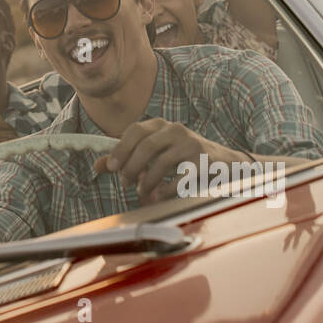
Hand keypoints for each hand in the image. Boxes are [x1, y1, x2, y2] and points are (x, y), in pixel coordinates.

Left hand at [97, 117, 240, 204]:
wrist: (224, 163)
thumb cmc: (183, 158)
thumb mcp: (157, 152)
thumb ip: (129, 157)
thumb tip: (99, 165)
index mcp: (161, 125)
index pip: (135, 130)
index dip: (120, 149)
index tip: (111, 168)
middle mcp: (176, 130)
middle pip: (147, 146)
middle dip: (132, 167)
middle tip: (125, 183)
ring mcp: (191, 145)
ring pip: (162, 163)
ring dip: (147, 182)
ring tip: (142, 194)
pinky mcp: (203, 162)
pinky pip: (180, 178)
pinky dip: (165, 190)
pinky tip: (158, 198)